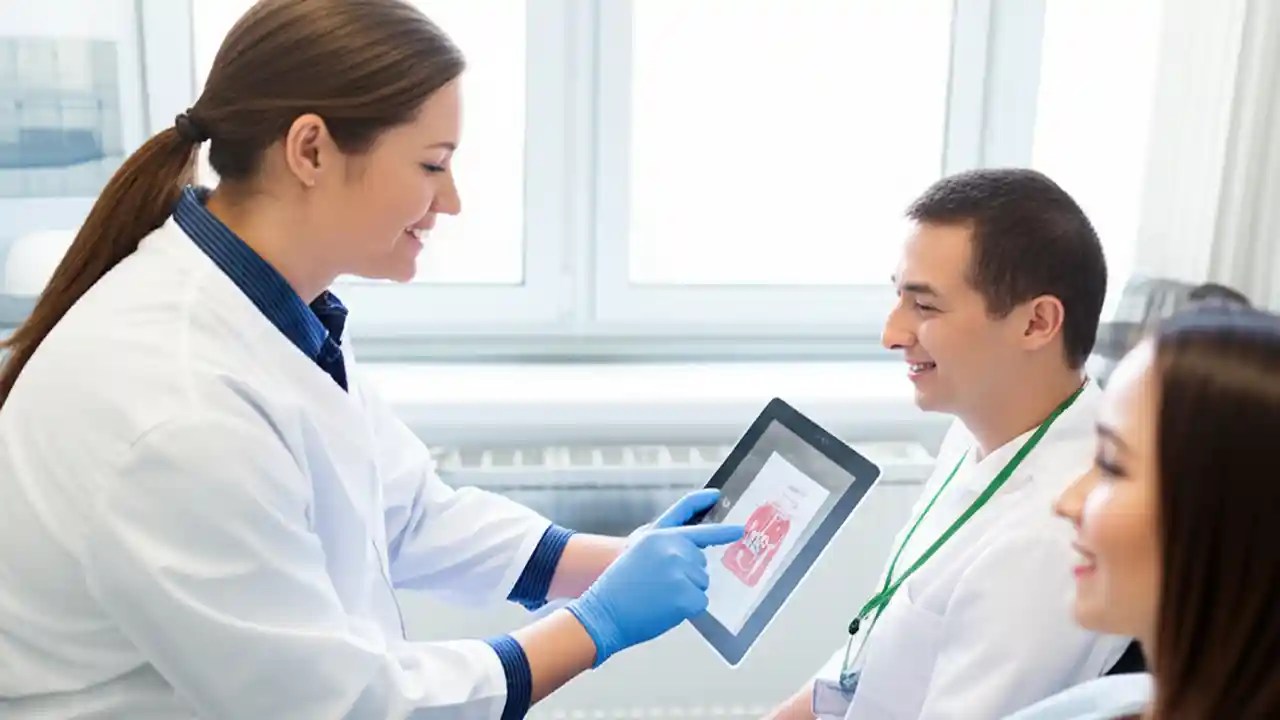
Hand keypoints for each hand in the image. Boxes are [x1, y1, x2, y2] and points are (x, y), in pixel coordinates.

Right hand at [566, 489, 742, 665]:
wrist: (603, 613)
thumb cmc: (620, 587)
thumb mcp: (640, 552)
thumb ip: (668, 547)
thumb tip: (696, 556)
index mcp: (661, 536)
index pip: (700, 531)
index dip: (723, 531)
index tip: (740, 529)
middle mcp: (674, 550)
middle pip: (701, 564)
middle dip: (687, 576)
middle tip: (658, 585)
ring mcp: (681, 572)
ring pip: (701, 584)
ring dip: (686, 593)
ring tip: (658, 596)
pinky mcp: (686, 596)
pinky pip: (699, 602)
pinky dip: (686, 609)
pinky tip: (664, 608)